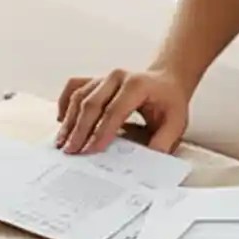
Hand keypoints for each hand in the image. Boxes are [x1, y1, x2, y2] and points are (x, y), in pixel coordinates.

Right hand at [55, 69, 190, 153]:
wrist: (167, 80)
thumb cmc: (169, 102)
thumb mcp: (176, 123)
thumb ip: (163, 141)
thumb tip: (147, 160)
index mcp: (137, 85)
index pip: (114, 110)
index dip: (102, 131)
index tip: (91, 150)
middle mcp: (117, 77)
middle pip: (92, 103)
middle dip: (80, 130)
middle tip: (71, 151)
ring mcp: (104, 77)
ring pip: (79, 96)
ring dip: (69, 121)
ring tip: (62, 142)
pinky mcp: (95, 80)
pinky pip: (74, 87)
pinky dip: (65, 102)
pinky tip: (62, 120)